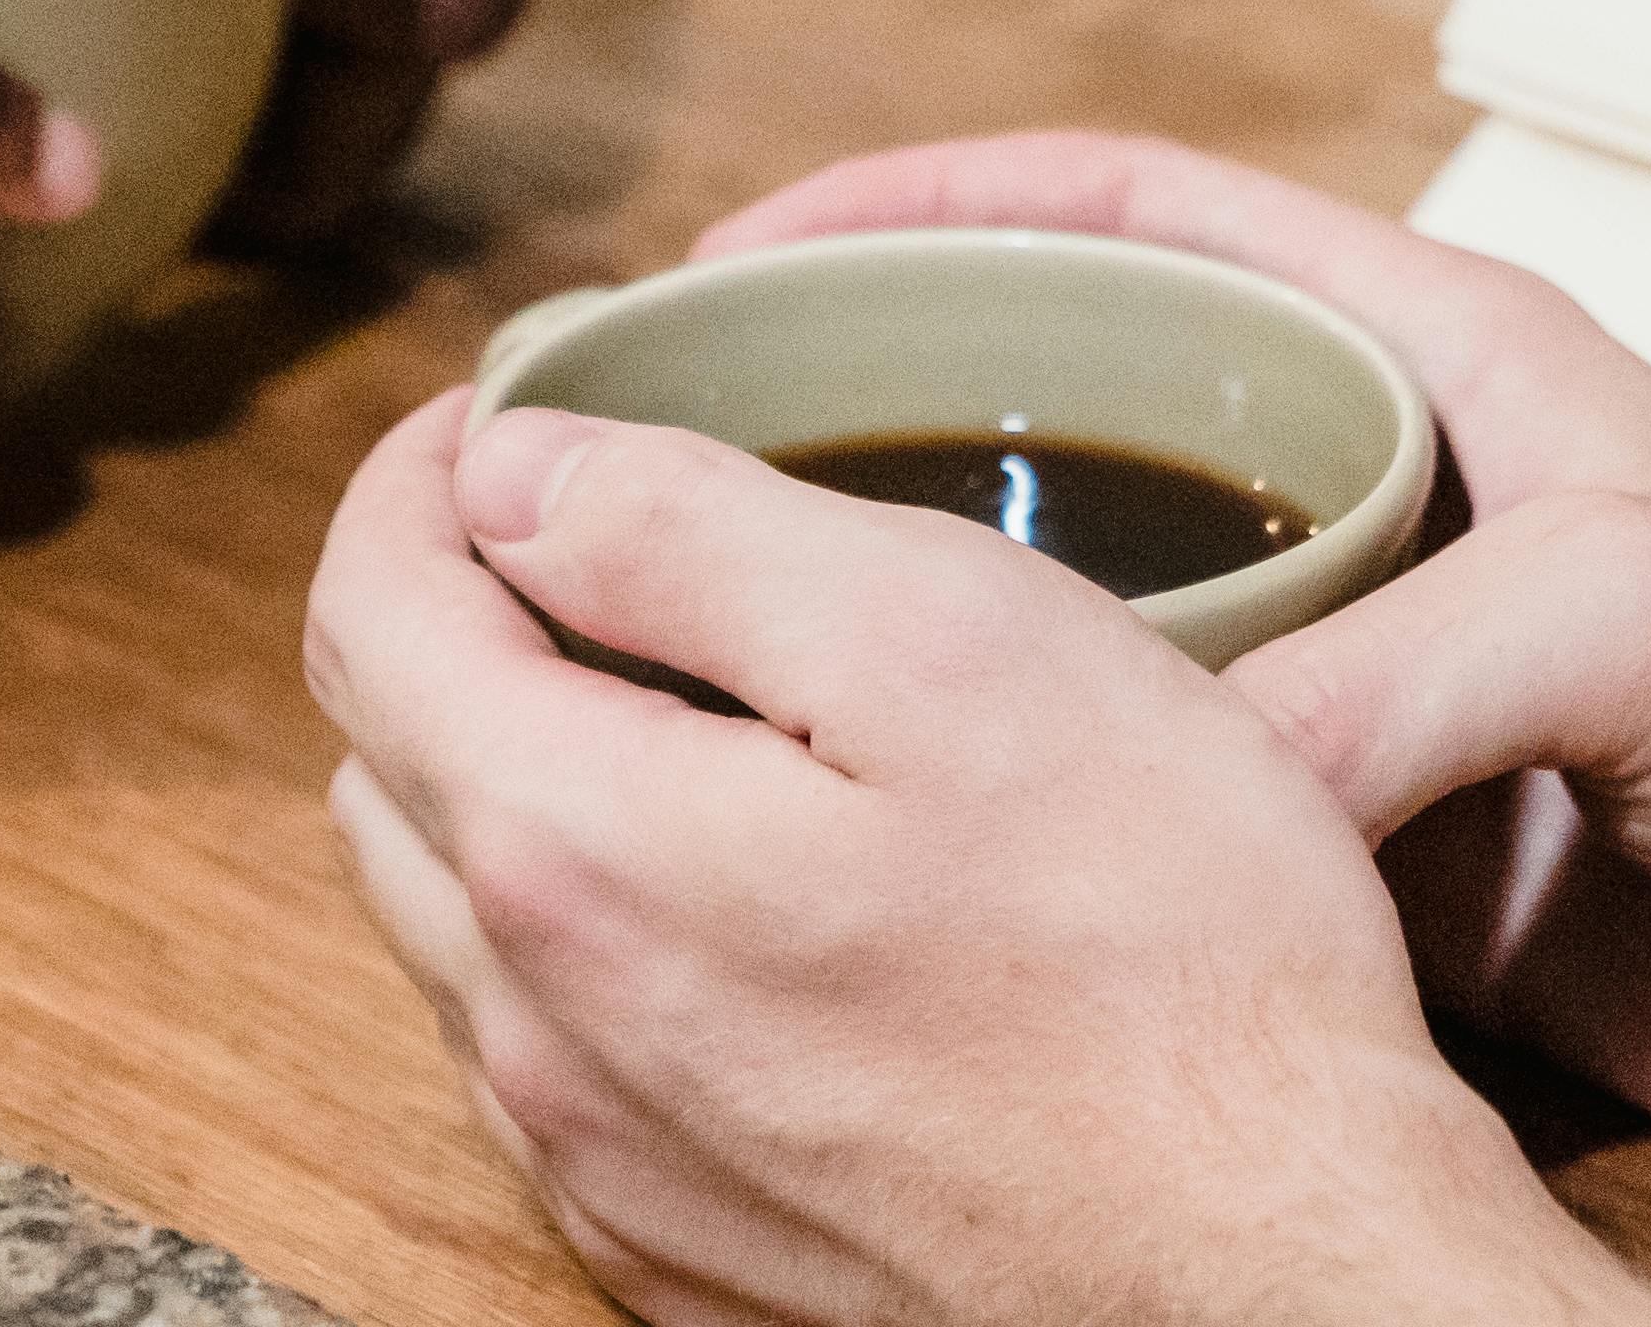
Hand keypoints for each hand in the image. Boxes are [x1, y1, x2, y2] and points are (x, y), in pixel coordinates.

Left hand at [301, 389, 1650, 1326]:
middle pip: (388, 768)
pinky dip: (585, 941)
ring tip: (667, 697)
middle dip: (451, 618)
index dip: (417, 476)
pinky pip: (553, 1065)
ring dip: (511, 782)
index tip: (510, 409)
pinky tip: (731, 900)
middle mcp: (545, 1030)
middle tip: (588, 531)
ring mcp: (607, 1163)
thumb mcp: (955, 642)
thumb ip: (692, 534)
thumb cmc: (1166, 955)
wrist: (1280, 1268)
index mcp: (577, 849)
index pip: (369, 615)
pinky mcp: (684, 1251)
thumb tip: (512, 468)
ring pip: (461, 924)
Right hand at [707, 135, 1650, 1200]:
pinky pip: (1204, 860)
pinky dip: (1075, 871)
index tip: (731, 259)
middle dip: (885, 456)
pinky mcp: (1425, 888)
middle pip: (1083, 443)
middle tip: (676, 508)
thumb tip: (1172, 790)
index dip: (927, 209)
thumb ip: (1393, 676)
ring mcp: (1402, 706)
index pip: (1134, 222)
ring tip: (752, 704)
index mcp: (1447, 363)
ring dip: (959, 680)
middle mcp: (1401, 517)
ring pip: (1120, 668)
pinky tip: (934, 893)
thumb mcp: (1641, 617)